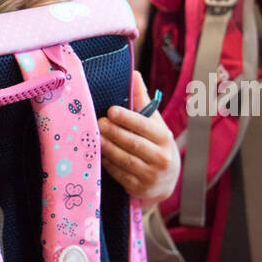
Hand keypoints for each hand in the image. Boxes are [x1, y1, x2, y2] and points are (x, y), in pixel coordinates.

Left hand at [99, 74, 179, 206]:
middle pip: (133, 143)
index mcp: (164, 138)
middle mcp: (160, 157)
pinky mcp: (138, 188)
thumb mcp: (154, 123)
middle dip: (114, 133)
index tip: (111, 110)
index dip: (128, 119)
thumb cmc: (156, 145)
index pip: (145, 126)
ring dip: (107, 148)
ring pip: (124, 160)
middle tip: (97, 123)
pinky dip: (107, 164)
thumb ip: (142, 100)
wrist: (166, 180)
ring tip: (94, 137)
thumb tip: (133, 74)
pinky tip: (98, 154)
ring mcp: (150, 175)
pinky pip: (119, 174)